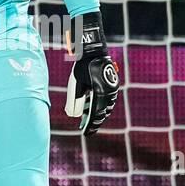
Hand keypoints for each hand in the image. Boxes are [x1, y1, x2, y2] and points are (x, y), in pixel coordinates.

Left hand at [64, 11, 119, 134]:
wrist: (94, 52)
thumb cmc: (82, 67)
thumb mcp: (75, 84)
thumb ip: (74, 100)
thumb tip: (71, 115)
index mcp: (100, 93)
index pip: (95, 114)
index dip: (90, 126)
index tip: (85, 133)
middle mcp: (109, 93)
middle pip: (103, 113)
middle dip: (94, 121)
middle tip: (87, 128)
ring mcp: (113, 89)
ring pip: (107, 107)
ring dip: (99, 114)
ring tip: (90, 119)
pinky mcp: (113, 85)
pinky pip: (109, 100)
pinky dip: (103, 106)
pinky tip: (95, 107)